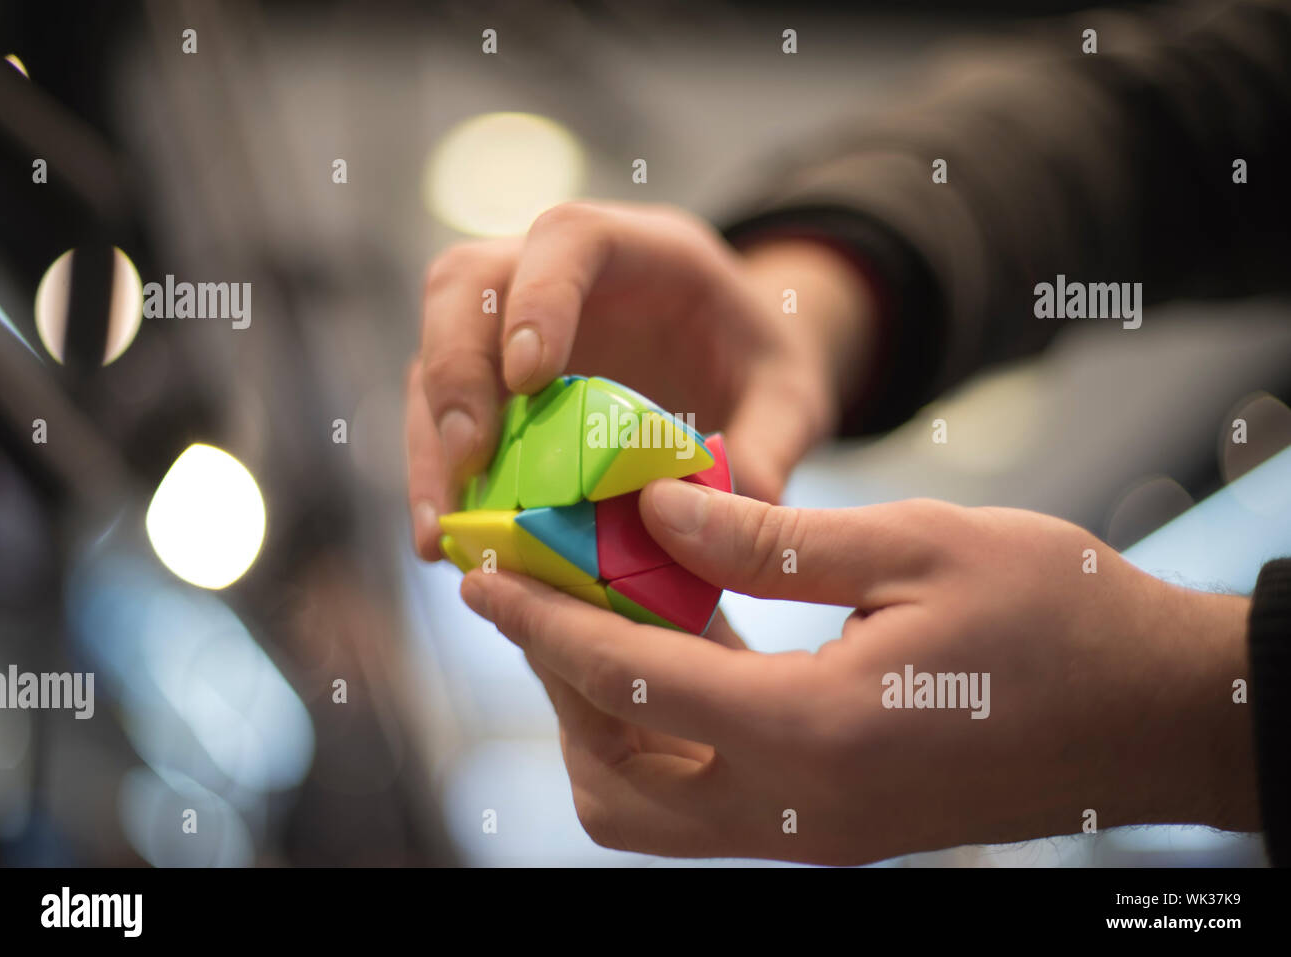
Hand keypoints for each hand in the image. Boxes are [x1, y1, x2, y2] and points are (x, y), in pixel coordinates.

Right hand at [406, 201, 877, 558]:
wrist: (738, 360)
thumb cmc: (763, 363)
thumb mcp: (793, 397)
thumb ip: (771, 446)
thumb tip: (728, 518)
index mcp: (644, 251)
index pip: (569, 235)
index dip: (539, 295)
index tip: (529, 376)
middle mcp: (559, 272)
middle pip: (468, 282)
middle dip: (456, 369)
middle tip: (469, 460)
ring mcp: (514, 320)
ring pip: (436, 348)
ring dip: (430, 437)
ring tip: (444, 530)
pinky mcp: (495, 375)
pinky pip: (443, 408)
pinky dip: (439, 470)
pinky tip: (450, 538)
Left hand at [458, 481, 1259, 863]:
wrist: (1154, 713)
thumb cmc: (1057, 613)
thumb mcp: (914, 544)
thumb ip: (769, 538)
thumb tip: (653, 509)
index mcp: (818, 735)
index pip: (632, 684)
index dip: (544, 623)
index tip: (482, 575)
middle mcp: (802, 812)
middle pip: (613, 777)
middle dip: (560, 684)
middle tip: (549, 590)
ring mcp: (818, 835)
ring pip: (650, 808)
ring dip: (608, 718)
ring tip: (614, 611)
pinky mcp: (834, 830)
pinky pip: (706, 802)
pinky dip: (667, 733)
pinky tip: (686, 644)